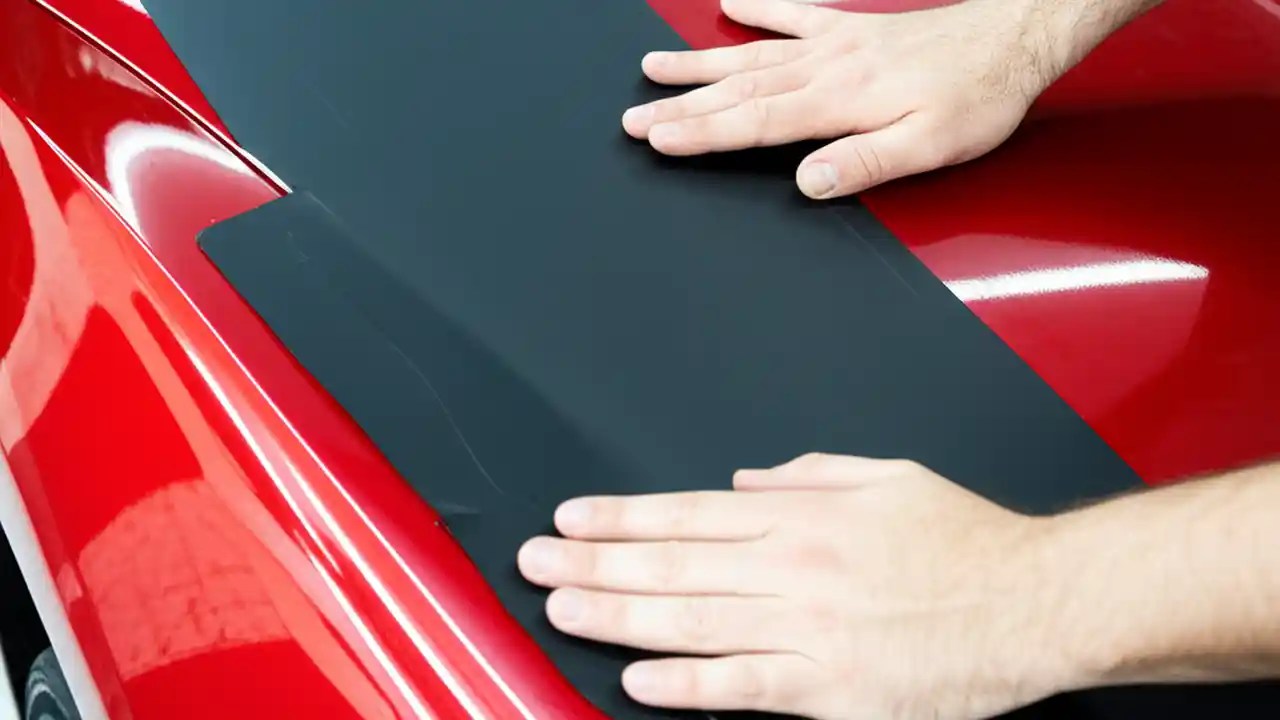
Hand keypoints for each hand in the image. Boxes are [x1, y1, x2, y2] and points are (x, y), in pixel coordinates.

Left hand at [518, 454, 1081, 718]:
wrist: (1038, 602)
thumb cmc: (966, 539)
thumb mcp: (887, 477)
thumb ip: (809, 473)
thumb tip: (744, 478)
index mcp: (803, 515)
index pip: (689, 512)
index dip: (621, 516)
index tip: (571, 517)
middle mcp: (794, 567)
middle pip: (673, 563)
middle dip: (594, 561)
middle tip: (536, 561)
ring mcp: (810, 629)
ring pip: (693, 620)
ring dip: (619, 614)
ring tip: (563, 607)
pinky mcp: (833, 688)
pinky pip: (745, 685)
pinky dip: (687, 684)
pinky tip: (638, 679)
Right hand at [623, 0, 1063, 198]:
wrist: (1010, 38)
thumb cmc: (975, 97)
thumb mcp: (930, 145)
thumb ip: (866, 162)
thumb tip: (811, 183)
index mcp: (839, 101)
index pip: (754, 122)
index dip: (701, 133)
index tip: (656, 138)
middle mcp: (827, 68)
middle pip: (737, 90)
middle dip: (680, 107)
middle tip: (631, 116)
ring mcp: (835, 44)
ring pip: (751, 56)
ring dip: (699, 65)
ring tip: (652, 68)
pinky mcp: (851, 28)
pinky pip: (794, 14)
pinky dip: (759, 9)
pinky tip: (729, 6)